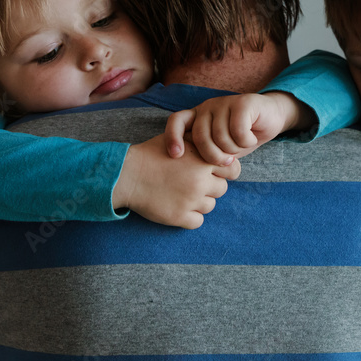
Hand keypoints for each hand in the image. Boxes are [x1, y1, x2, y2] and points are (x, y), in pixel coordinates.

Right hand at [112, 133, 240, 227]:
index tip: (214, 172)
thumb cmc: (151, 154)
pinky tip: (179, 206)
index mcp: (203, 161)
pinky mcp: (179, 217)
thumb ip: (200, 142)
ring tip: (183, 193)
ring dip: (200, 201)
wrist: (127, 174)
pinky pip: (198, 221)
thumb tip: (219, 148)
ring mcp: (191, 201)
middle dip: (211, 186)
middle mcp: (200, 182)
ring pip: (210, 206)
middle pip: (222, 189)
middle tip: (193, 182)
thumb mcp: (178, 139)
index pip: (233, 169)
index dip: (224, 170)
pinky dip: (191, 216)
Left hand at [164, 92, 312, 165]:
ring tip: (242, 146)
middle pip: (200, 136)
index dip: (173, 138)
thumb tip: (189, 171)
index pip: (176, 121)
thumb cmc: (243, 136)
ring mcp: (224, 102)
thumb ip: (206, 152)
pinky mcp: (243, 103)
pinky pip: (238, 130)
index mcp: (198, 116)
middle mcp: (208, 107)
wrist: (272, 118)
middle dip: (214, 156)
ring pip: (220, 135)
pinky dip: (246, 141)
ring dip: (234, 149)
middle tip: (227, 162)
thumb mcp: (222, 147)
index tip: (176, 155)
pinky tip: (251, 138)